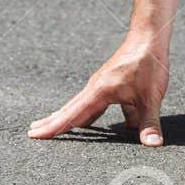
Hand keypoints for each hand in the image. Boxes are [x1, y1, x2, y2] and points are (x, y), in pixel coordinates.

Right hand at [28, 33, 169, 146]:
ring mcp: (100, 84)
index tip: (34, 135)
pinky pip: (92, 103)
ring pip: (79, 105)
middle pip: (68, 109)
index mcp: (100, 92)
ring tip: (51, 127)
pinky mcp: (108, 83)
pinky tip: (88, 123)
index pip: (72, 115)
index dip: (54, 127)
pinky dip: (85, 114)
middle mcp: (95, 88)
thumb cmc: (149, 65)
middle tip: (31, 132)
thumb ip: (150, 123)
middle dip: (51, 122)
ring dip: (66, 117)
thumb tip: (152, 146)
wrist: (148, 37)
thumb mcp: (152, 97)